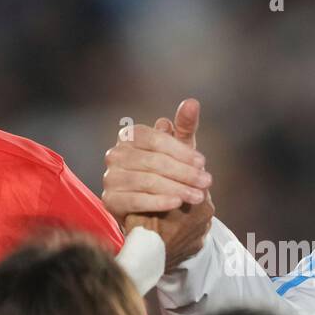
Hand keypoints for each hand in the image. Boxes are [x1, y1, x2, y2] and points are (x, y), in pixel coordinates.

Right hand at [122, 110, 215, 267]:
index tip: (202, 163)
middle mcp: (115, 154)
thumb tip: (192, 102)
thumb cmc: (169, 174)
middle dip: (183, 172)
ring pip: (146, 180)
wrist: (156, 211)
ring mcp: (110, 177)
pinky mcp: (110, 200)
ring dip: (175, 188)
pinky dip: (158, 201)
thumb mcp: (179, 151)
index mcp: (130, 136)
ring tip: (196, 196)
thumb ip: (185, 127)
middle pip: (153, 161)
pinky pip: (135, 199)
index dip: (181, 151)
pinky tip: (176, 203)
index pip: (156, 139)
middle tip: (205, 183)